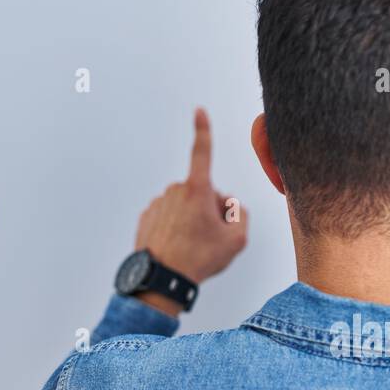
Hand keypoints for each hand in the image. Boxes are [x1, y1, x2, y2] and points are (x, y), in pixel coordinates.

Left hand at [132, 108, 247, 314]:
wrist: (162, 279)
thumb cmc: (200, 259)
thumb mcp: (236, 241)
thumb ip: (242, 216)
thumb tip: (231, 207)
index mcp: (197, 190)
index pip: (202, 153)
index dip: (203, 130)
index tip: (199, 111)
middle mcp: (176, 191)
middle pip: (203, 191)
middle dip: (210, 207)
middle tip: (211, 236)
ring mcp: (159, 203)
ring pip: (185, 206)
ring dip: (193, 219)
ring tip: (193, 246)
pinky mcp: (147, 216)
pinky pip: (169, 217)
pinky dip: (176, 228)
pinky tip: (178, 247)